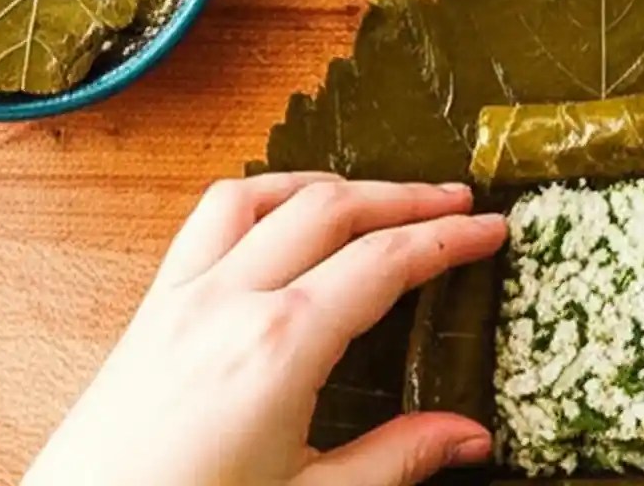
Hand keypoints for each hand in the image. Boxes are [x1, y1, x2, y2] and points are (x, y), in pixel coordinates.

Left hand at [23, 173, 505, 485]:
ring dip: (334, 184)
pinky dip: (263, 196)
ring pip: (268, 194)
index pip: (386, 262)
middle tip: (458, 203)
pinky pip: (211, 217)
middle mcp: (230, 301)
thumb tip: (470, 436)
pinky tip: (288, 215)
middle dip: (406, 198)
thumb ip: (397, 458)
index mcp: (280, 347)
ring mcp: (184, 295)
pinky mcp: (153, 306)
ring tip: (380, 195)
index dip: (449, 239)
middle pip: (334, 209)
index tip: (491, 229)